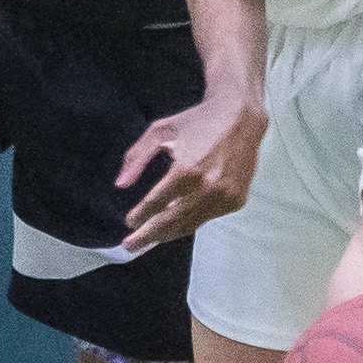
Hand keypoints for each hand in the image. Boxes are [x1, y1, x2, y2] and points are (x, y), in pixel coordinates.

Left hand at [116, 91, 266, 251]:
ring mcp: (224, 197)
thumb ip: (137, 157)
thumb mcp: (160, 131)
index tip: (129, 223)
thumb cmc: (197, 121)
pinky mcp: (236, 201)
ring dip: (168, 234)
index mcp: (187, 171)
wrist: (241, 117)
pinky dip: (190, 221)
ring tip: (151, 239)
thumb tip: (121, 184)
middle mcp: (207, 188)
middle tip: (131, 245)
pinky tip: (177, 222)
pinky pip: (207, 217)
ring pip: (190, 224)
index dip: (140, 215)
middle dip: (149, 236)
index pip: (156, 203)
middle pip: (171, 221)